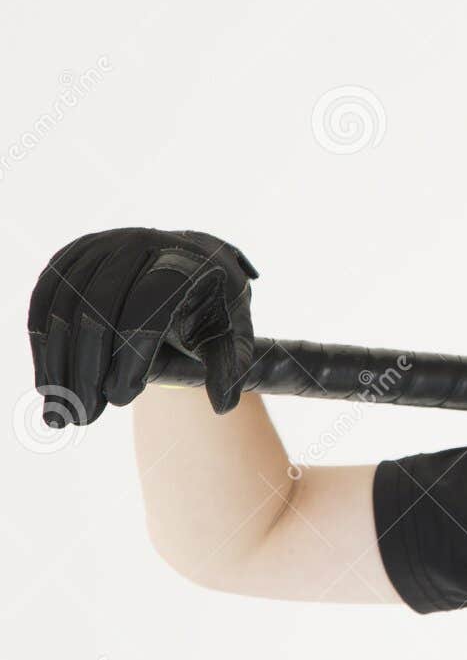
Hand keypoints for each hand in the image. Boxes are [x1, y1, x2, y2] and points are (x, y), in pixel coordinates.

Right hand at [27, 228, 259, 425]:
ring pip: (67, 305)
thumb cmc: (211, 307)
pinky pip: (46, 298)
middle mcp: (141, 243)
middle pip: (101, 307)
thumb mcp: (231, 334)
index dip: (133, 355)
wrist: (187, 265)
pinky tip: (49, 382)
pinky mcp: (73, 254)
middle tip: (84, 415)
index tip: (122, 399)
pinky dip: (43, 343)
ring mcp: (103, 244)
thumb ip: (229, 368)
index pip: (150, 307)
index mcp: (186, 260)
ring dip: (59, 362)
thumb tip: (223, 406)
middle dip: (88, 367)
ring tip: (63, 409)